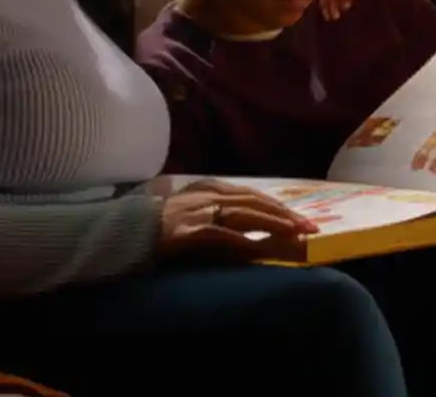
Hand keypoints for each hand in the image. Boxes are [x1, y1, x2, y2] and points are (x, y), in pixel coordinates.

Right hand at [157, 179, 318, 261]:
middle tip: (309, 227)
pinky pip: (219, 235)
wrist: (125, 232)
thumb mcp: (195, 212)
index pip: (253, 195)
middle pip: (254, 201)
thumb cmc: (161, 225)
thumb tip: (255, 226)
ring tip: (294, 233)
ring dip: (272, 223)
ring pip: (243, 214)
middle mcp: (207, 194)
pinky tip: (258, 248)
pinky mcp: (186, 231)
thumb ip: (222, 215)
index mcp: (211, 188)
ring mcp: (196, 211)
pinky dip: (240, 240)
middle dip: (284, 214)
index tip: (301, 219)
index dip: (279, 207)